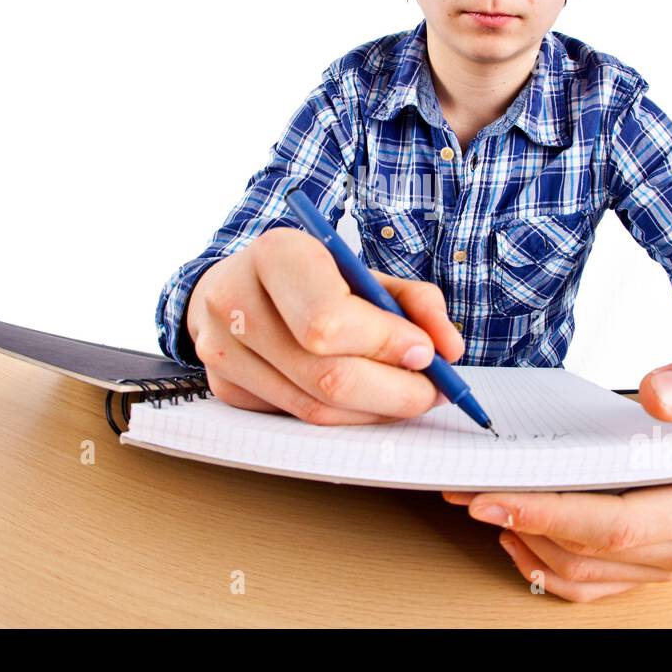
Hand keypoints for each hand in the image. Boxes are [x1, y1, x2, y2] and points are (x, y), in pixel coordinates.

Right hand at [186, 226, 464, 424]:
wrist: (235, 282)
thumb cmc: (309, 275)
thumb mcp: (362, 269)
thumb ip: (414, 300)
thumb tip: (449, 349)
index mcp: (275, 255)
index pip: (328, 319)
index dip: (384, 344)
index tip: (427, 352)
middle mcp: (235, 301)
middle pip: (326, 375)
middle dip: (394, 391)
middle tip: (432, 390)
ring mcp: (222, 350)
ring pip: (314, 407)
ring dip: (375, 410)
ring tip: (406, 394)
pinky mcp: (224, 387)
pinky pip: (296, 417)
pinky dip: (344, 416)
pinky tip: (365, 399)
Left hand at [441, 351, 671, 601]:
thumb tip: (659, 396)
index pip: (616, 524)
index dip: (552, 514)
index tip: (496, 494)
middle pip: (588, 552)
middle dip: (523, 524)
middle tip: (470, 496)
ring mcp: (662, 565)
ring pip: (580, 571)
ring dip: (525, 541)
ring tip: (481, 505)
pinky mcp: (643, 568)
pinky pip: (587, 584)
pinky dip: (543, 566)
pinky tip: (512, 536)